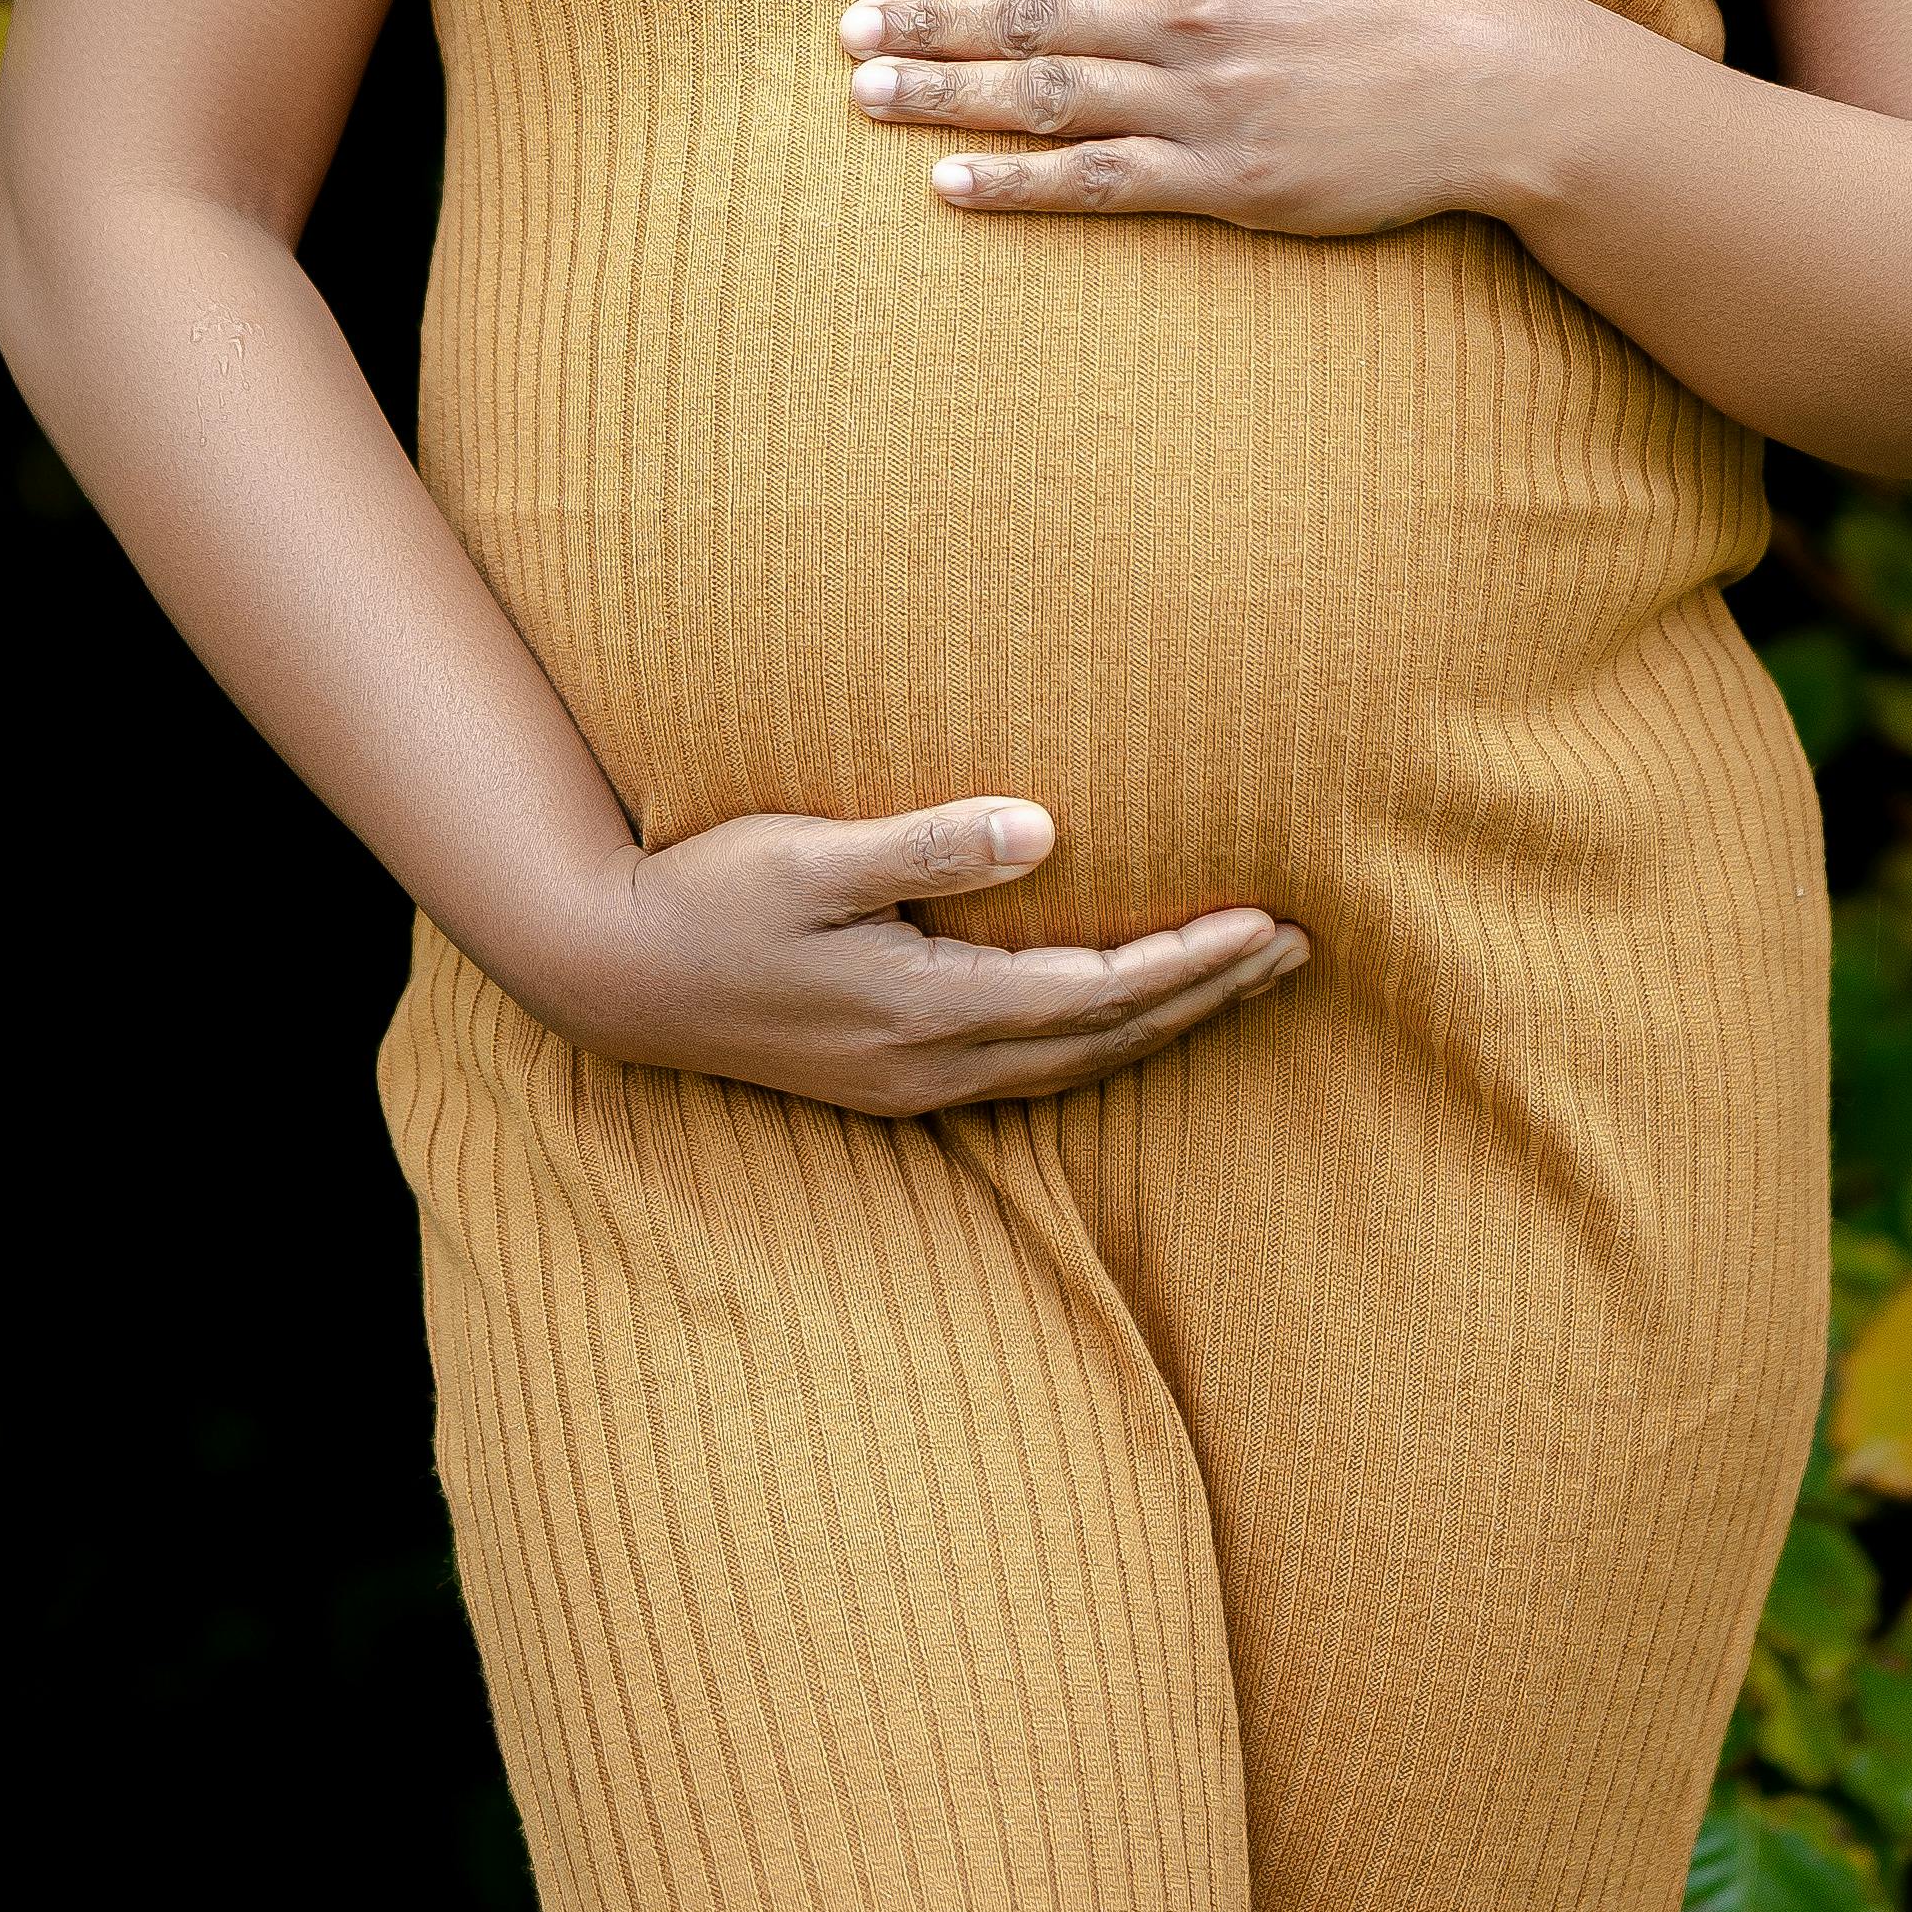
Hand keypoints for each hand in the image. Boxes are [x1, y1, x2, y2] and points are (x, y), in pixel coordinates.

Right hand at [526, 795, 1309, 1112]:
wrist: (614, 975)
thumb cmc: (710, 894)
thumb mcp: (810, 855)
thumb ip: (926, 846)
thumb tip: (1042, 829)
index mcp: (926, 1008)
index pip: (1096, 996)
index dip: (1189, 964)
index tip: (1269, 925)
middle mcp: (933, 1062)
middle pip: (1104, 1041)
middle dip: (1206, 999)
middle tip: (1296, 952)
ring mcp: (912, 1083)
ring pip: (1074, 1066)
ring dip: (1164, 1025)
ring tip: (1240, 979)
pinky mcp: (891, 1080)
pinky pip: (1029, 1071)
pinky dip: (1099, 1043)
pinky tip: (1122, 1018)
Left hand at [838, 0, 1584, 237]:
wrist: (1490, 80)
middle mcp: (1191, 12)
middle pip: (1029, 19)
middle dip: (927, 23)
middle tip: (846, 34)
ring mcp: (1206, 98)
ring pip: (1046, 96)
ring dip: (944, 94)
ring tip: (867, 93)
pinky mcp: (1227, 177)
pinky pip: (1097, 182)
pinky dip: (1016, 182)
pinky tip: (949, 181)